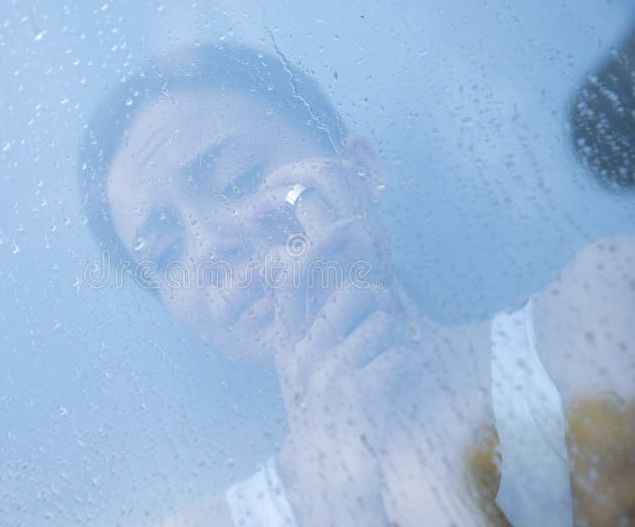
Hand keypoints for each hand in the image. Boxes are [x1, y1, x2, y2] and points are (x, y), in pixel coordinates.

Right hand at [263, 180, 409, 524]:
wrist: (332, 469)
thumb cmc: (328, 411)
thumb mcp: (305, 368)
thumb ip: (315, 327)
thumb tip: (347, 280)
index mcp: (288, 342)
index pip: (293, 277)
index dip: (320, 245)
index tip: (348, 225)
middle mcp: (304, 352)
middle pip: (355, 292)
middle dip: (379, 306)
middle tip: (380, 330)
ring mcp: (330, 371)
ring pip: (386, 322)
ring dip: (394, 344)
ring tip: (380, 371)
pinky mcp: (359, 390)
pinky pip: (403, 353)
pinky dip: (407, 370)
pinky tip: (391, 391)